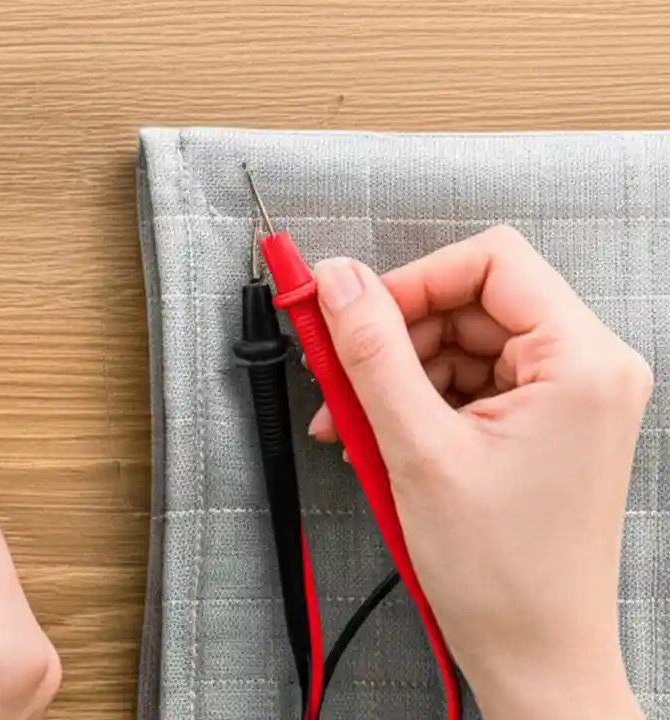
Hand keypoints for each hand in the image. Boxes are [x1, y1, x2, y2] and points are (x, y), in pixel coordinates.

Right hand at [307, 226, 647, 718]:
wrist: (535, 656)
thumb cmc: (502, 574)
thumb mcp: (417, 450)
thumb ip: (372, 353)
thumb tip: (338, 282)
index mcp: (581, 362)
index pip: (492, 262)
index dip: (412, 281)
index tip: (352, 312)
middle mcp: (588, 370)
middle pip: (473, 304)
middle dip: (394, 338)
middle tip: (336, 375)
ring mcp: (569, 400)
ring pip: (463, 345)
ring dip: (396, 377)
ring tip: (351, 427)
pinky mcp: (545, 427)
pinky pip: (470, 385)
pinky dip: (417, 405)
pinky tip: (379, 440)